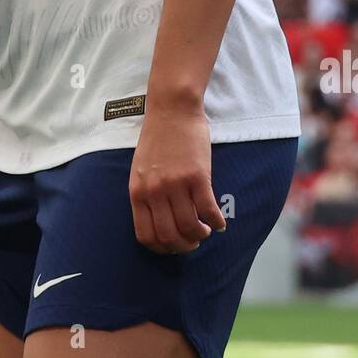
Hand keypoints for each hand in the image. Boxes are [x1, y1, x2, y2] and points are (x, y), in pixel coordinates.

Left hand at [129, 105, 226, 253]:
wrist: (172, 109)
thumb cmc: (158, 138)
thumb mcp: (140, 169)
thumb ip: (147, 194)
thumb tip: (159, 222)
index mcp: (137, 192)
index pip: (146, 236)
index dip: (162, 248)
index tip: (173, 246)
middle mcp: (155, 192)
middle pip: (169, 237)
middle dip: (184, 246)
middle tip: (193, 242)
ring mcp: (176, 184)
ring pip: (190, 227)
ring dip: (200, 235)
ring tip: (205, 230)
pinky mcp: (197, 176)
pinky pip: (209, 210)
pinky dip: (216, 223)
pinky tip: (219, 223)